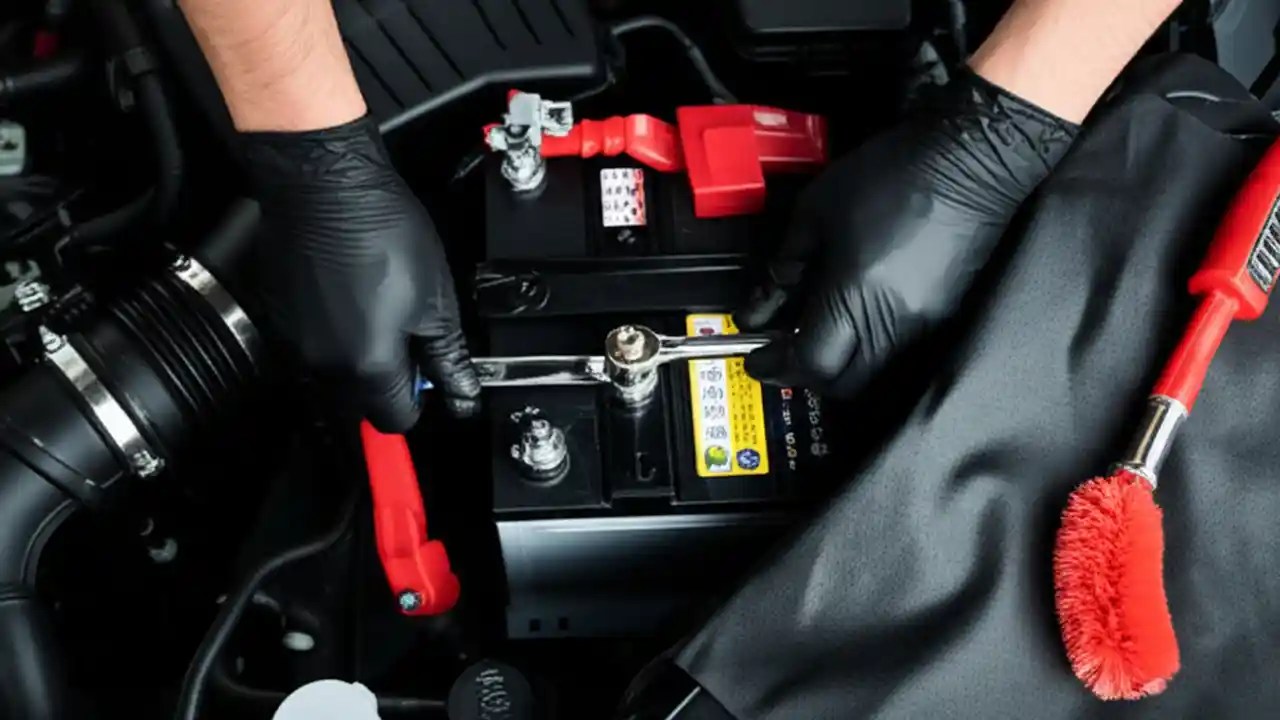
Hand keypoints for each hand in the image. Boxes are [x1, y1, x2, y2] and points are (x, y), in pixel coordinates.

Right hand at [241, 116, 478, 431]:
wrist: (321, 182)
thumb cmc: (378, 229)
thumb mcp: (435, 298)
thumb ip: (447, 356)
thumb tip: (462, 392)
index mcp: (366, 365)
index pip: (395, 419)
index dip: (419, 401)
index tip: (429, 377)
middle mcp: (321, 364)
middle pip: (361, 401)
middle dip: (389, 379)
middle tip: (410, 335)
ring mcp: (293, 341)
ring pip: (334, 374)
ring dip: (360, 356)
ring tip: (379, 307)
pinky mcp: (277, 316)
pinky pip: (310, 344)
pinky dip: (333, 332)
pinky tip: (349, 294)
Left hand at [737, 70, 1077, 396]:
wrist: (971, 159)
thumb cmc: (891, 174)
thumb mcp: (817, 211)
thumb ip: (784, 265)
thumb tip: (760, 307)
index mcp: (857, 297)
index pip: (811, 364)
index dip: (776, 367)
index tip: (757, 359)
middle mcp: (894, 324)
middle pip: (843, 384)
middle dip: (807, 375)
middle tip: (783, 352)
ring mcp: (924, 324)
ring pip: (872, 373)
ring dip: (839, 365)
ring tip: (817, 332)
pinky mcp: (944, 314)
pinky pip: (896, 352)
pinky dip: (867, 348)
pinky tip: (854, 317)